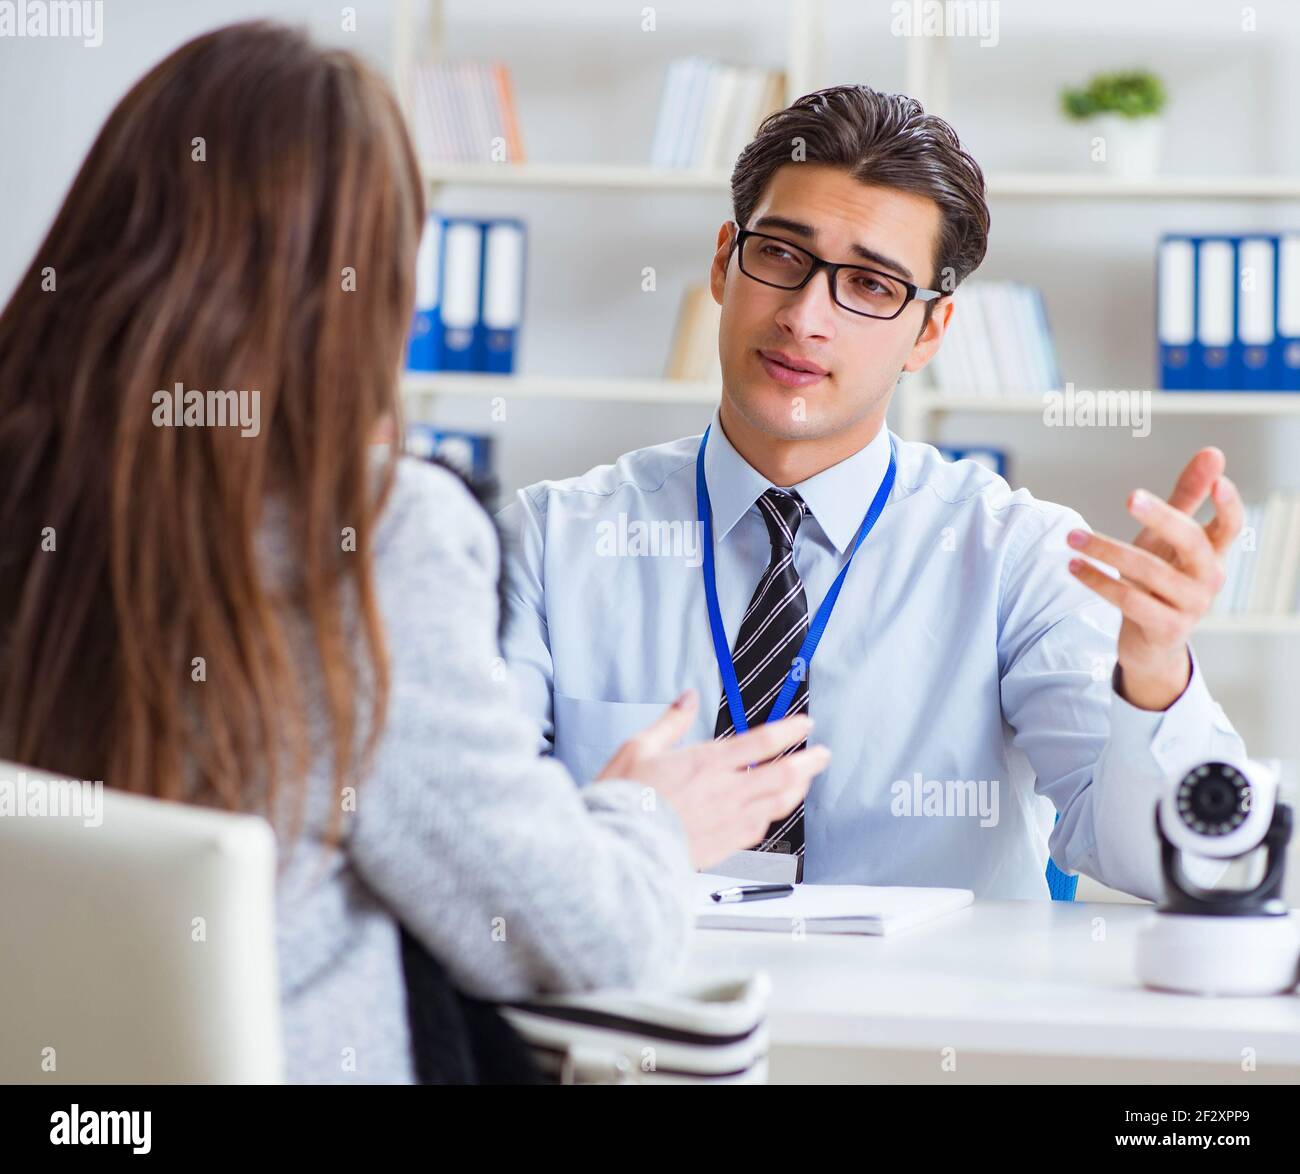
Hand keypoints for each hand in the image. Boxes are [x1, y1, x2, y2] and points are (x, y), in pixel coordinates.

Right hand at [596, 690, 830, 869]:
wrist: (620, 848)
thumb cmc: (625, 800)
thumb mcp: (640, 747)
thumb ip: (672, 722)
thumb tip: (688, 699)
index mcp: (708, 763)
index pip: (763, 741)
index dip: (789, 730)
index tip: (804, 725)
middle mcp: (726, 791)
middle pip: (784, 774)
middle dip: (809, 761)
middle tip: (822, 754)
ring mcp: (729, 820)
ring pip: (780, 803)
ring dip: (798, 788)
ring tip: (805, 780)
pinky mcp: (725, 845)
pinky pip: (762, 827)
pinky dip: (774, 814)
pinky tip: (774, 810)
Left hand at [1067, 447, 1242, 709]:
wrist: (1150, 644)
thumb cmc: (1159, 582)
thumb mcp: (1168, 539)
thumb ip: (1185, 498)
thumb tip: (1212, 453)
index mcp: (1212, 554)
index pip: (1231, 526)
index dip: (1229, 504)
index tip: (1218, 478)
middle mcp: (1209, 579)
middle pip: (1192, 542)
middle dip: (1161, 517)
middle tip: (1129, 497)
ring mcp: (1190, 607)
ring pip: (1150, 572)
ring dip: (1107, 550)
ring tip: (1072, 537)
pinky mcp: (1166, 628)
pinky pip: (1130, 601)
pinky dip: (1098, 581)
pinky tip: (1074, 567)